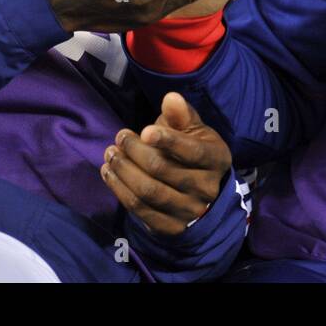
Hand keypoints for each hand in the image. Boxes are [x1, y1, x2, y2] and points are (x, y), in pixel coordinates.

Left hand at [100, 92, 232, 235]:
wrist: (201, 192)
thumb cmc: (194, 151)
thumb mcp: (194, 130)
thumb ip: (181, 115)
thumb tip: (170, 98)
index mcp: (217, 159)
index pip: (192, 151)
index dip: (167, 140)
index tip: (143, 130)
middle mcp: (206, 188)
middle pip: (163, 170)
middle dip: (135, 151)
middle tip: (120, 137)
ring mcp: (189, 211)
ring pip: (148, 191)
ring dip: (123, 171)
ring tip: (110, 154)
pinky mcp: (170, 227)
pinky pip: (140, 210)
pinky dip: (120, 190)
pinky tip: (109, 173)